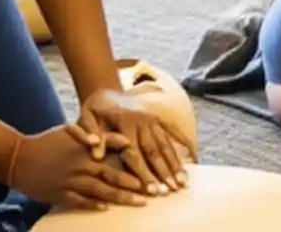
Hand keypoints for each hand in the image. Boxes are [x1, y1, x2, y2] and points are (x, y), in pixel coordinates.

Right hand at [8, 124, 146, 210]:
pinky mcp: (59, 194)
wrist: (20, 158)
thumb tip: (126, 138)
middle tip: (152, 191)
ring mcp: (70, 181)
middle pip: (111, 176)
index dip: (135, 164)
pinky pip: (79, 201)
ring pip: (99, 190)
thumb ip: (100, 135)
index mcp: (86, 148)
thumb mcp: (74, 132)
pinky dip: (93, 204)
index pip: (116, 157)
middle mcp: (80, 165)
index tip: (151, 171)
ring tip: (138, 202)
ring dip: (120, 197)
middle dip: (134, 185)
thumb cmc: (50, 142)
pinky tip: (107, 207)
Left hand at [79, 89, 194, 195]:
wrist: (107, 90)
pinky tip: (193, 159)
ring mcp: (153, 119)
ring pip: (166, 144)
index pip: (135, 153)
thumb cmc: (96, 109)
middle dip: (164, 172)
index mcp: (125, 122)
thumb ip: (91, 133)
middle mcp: (143, 121)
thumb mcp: (87, 117)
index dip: (144, 173)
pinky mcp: (159, 118)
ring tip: (183, 182)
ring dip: (175, 164)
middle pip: (155, 151)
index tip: (152, 190)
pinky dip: (184, 145)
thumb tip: (96, 153)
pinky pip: (173, 133)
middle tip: (172, 190)